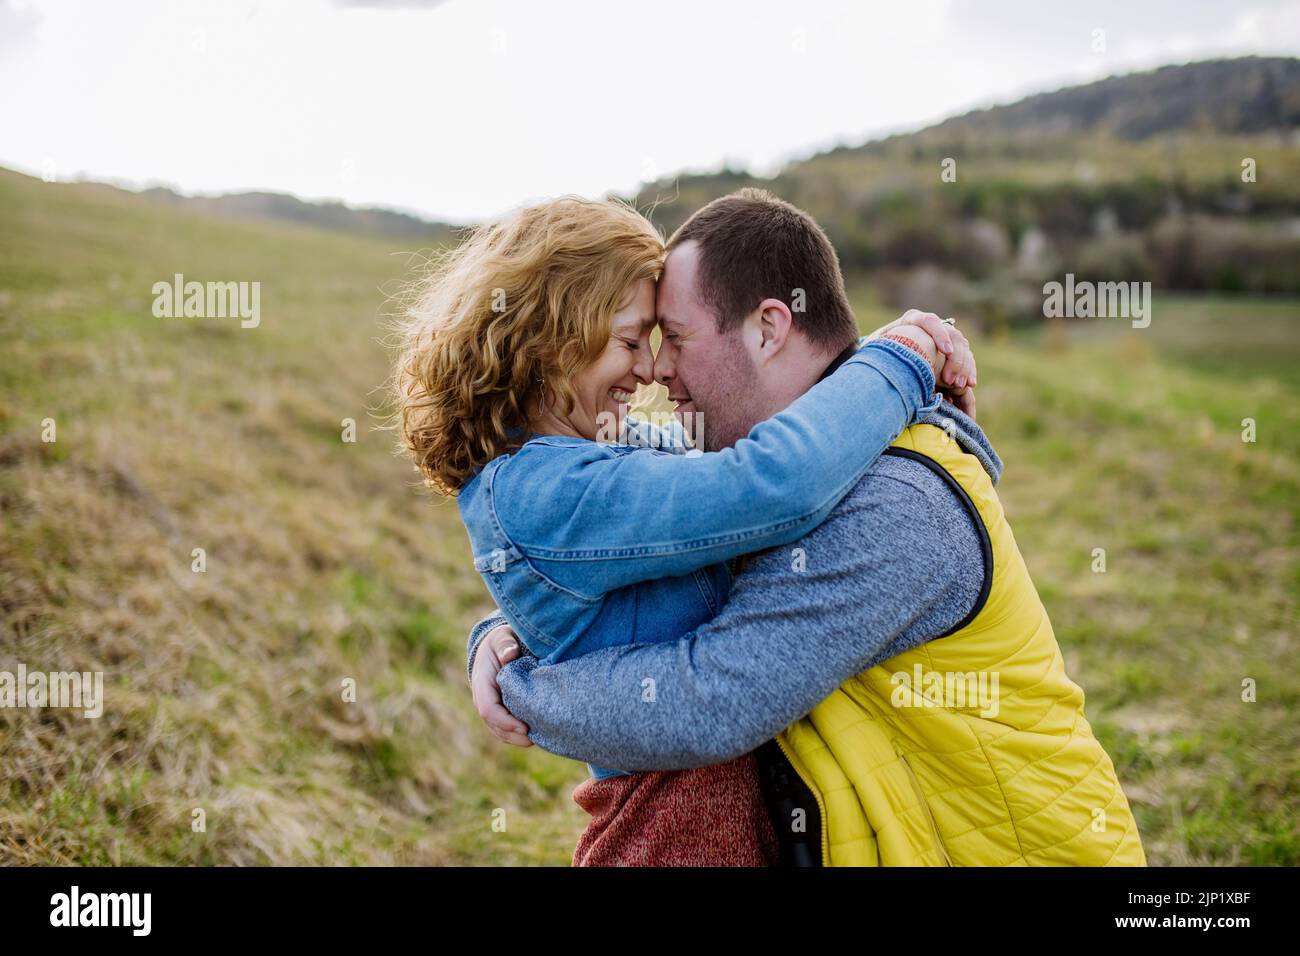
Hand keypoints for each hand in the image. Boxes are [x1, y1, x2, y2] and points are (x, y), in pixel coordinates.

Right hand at [471, 624, 531, 746]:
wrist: (496, 646)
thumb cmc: (501, 641)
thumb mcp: (502, 637)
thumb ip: (505, 644)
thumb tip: (510, 654)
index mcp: (482, 682)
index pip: (488, 709)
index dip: (505, 721)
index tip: (524, 727)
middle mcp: (483, 698)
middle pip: (494, 725)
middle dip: (513, 735)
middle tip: (534, 739)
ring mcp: (490, 706)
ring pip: (499, 730)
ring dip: (515, 739)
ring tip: (537, 740)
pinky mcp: (500, 710)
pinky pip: (505, 729)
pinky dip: (517, 735)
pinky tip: (535, 735)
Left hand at [870, 310, 977, 416]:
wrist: (884, 357)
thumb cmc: (877, 353)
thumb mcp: (876, 352)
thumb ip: (882, 353)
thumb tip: (879, 360)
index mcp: (912, 320)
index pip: (929, 321)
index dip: (940, 335)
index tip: (946, 352)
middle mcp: (931, 326)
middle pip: (952, 335)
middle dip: (955, 359)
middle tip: (951, 382)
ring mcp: (944, 337)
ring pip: (962, 347)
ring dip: (964, 367)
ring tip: (960, 386)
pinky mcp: (951, 352)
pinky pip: (966, 358)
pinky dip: (968, 371)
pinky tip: (969, 384)